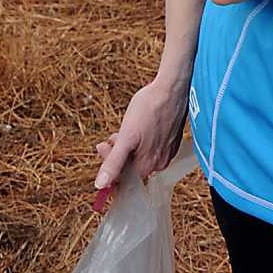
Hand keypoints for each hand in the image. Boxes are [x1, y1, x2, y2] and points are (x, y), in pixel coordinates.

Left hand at [95, 73, 188, 195]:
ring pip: (140, 157)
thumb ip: (114, 163)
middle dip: (117, 154)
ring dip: (128, 147)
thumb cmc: (150, 108)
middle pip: (130, 167)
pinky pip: (152, 148)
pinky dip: (141, 141)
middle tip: (111, 137)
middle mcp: (159, 163)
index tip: (102, 147)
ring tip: (124, 130)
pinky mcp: (172, 141)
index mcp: (147, 166)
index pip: (121, 179)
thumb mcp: (126, 136)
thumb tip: (100, 185)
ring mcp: (167, 152)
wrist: (172, 87)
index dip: (108, 166)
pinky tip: (138, 127)